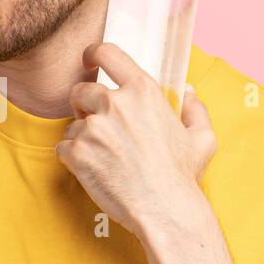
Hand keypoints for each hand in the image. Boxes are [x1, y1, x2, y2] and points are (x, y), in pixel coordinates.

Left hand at [55, 42, 217, 242]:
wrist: (165, 210)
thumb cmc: (182, 175)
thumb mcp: (202, 138)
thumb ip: (195, 109)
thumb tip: (189, 92)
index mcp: (143, 91)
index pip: (107, 53)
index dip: (93, 54)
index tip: (89, 60)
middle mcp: (115, 103)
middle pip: (80, 90)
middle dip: (84, 106)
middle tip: (98, 127)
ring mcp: (93, 127)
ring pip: (71, 123)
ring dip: (81, 137)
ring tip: (104, 158)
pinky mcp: (77, 152)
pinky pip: (62, 148)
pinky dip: (72, 158)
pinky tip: (93, 170)